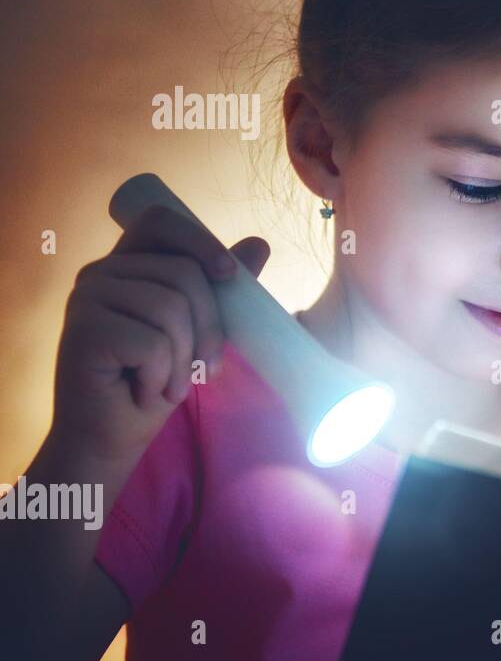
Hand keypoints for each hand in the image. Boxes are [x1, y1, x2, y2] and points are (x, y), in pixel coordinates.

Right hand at [48, 204, 269, 467]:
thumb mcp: (196, 330)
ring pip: (171, 307)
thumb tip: (258, 244)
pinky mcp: (82, 332)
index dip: (199, 240)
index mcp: (125, 265)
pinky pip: (152, 343)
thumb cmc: (154, 382)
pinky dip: (162, 377)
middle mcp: (99, 273)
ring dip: (184, 359)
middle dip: (209, 327)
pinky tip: (143, 392)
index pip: (160, 221)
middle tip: (203, 368)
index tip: (228, 275)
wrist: (111, 438)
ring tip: (166, 384)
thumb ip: (218, 287)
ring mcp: (85, 299)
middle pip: (183, 272)